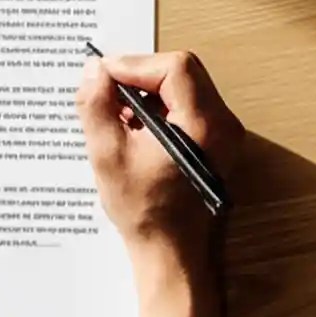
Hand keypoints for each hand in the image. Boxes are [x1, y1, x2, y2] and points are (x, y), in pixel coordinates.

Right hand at [76, 51, 243, 247]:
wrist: (171, 251)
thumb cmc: (145, 212)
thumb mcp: (108, 155)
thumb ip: (97, 106)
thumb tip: (93, 71)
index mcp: (203, 125)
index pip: (173, 67)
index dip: (133, 65)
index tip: (103, 76)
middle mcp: (222, 124)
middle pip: (181, 71)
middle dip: (139, 75)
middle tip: (107, 90)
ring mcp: (222, 133)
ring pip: (183, 87)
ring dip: (147, 91)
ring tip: (117, 114)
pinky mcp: (214, 142)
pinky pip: (187, 106)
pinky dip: (158, 107)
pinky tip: (133, 127)